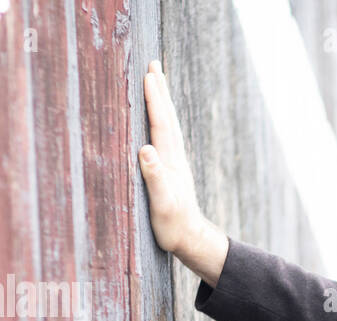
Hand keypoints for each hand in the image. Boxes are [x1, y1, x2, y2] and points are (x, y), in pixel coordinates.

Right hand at [139, 60, 204, 258]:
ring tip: (155, 82)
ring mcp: (174, 163)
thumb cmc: (173, 225)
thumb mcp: (162, 204)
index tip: (148, 74)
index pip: (160, 123)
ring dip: (162, 102)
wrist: (190, 239)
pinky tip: (157, 120)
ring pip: (168, 125)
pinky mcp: (171, 170)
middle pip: (167, 117)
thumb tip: (146, 150)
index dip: (154, 99)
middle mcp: (174, 157)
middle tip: (153, 64)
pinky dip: (160, 120)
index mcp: (169, 161)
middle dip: (159, 90)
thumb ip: (155, 177)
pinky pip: (165, 136)